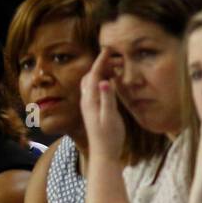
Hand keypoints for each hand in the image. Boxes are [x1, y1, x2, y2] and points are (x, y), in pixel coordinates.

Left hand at [79, 48, 125, 162]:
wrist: (103, 154)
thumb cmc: (109, 137)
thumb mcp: (110, 117)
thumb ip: (108, 99)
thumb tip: (105, 81)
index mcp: (90, 101)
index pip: (94, 75)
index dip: (101, 60)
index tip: (108, 48)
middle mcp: (87, 102)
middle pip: (90, 76)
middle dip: (100, 64)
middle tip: (114, 56)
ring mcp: (89, 106)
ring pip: (91, 83)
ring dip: (100, 72)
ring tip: (113, 65)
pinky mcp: (93, 111)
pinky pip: (94, 90)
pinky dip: (101, 81)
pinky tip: (110, 82)